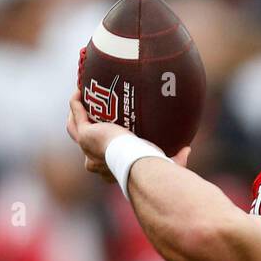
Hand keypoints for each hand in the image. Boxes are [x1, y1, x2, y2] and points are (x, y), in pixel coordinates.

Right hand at [66, 91, 190, 181]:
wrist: (138, 164)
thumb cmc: (152, 167)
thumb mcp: (164, 162)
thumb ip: (175, 158)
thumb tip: (187, 150)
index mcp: (110, 170)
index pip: (101, 160)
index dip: (102, 148)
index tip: (109, 133)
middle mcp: (95, 161)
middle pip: (82, 143)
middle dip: (84, 127)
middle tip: (89, 111)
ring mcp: (87, 148)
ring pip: (72, 128)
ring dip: (75, 114)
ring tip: (80, 98)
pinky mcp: (85, 135)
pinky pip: (76, 113)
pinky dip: (76, 102)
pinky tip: (80, 90)